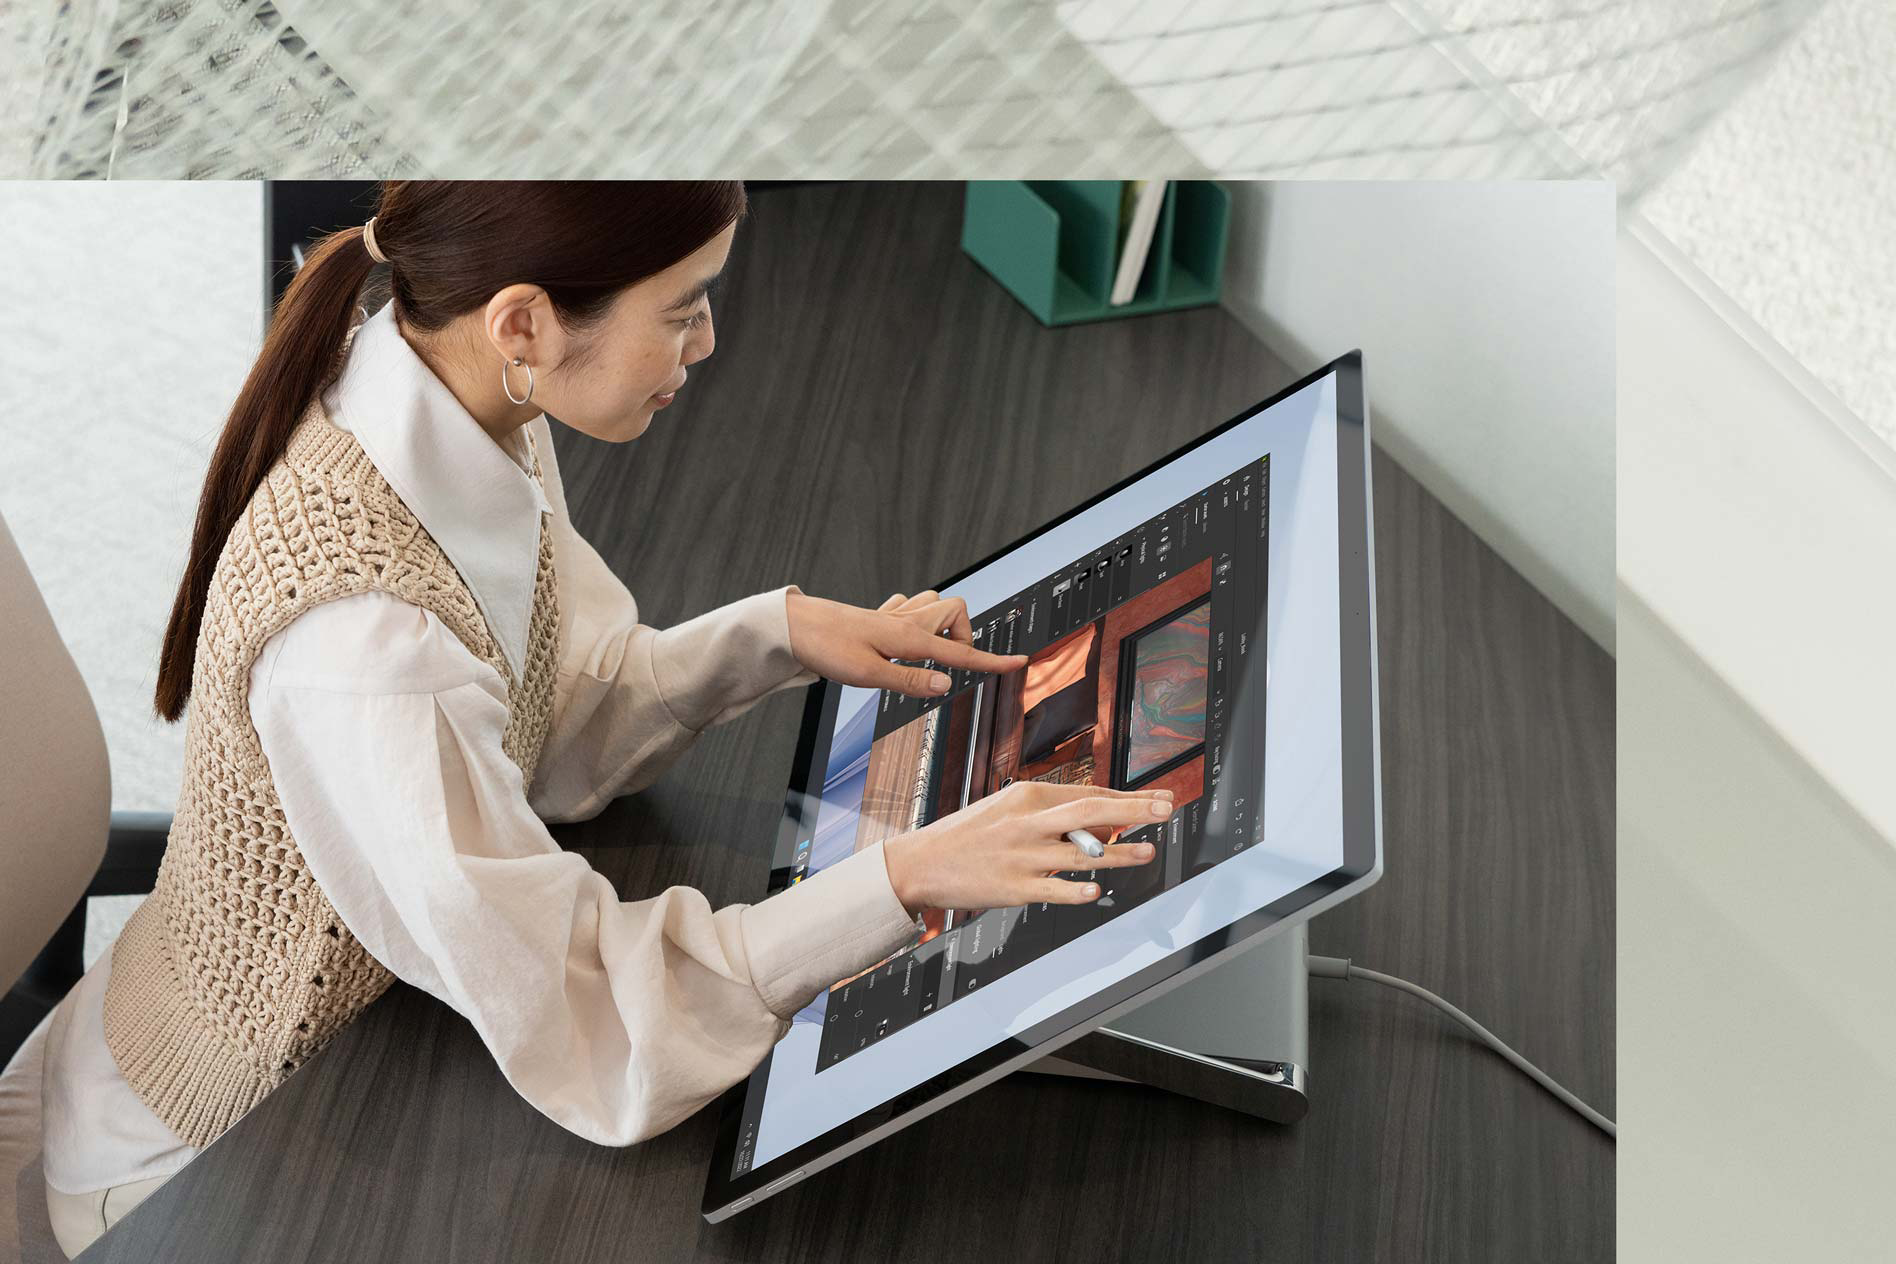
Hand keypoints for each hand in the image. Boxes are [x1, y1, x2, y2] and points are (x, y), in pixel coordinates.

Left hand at [785, 589, 1026, 697]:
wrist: (794, 627)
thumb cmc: (827, 648)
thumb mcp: (869, 674)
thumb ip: (911, 680)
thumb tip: (947, 684)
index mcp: (908, 638)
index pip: (960, 652)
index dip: (991, 661)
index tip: (1018, 663)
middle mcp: (905, 621)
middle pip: (956, 612)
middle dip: (963, 637)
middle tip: (947, 665)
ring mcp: (891, 615)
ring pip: (934, 604)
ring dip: (941, 626)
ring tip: (928, 653)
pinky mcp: (877, 615)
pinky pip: (908, 606)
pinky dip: (916, 619)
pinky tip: (903, 637)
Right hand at [882, 781, 1171, 915]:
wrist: (921, 862)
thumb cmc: (969, 835)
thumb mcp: (1008, 808)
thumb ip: (1051, 812)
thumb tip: (1101, 818)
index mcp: (1027, 795)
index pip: (1088, 793)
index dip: (1127, 796)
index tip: (1158, 797)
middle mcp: (1028, 822)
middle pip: (1090, 810)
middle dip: (1133, 809)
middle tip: (1167, 808)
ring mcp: (1022, 856)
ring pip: (1081, 852)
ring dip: (1120, 852)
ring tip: (1149, 851)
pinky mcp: (1014, 888)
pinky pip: (1054, 889)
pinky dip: (1077, 890)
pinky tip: (1098, 890)